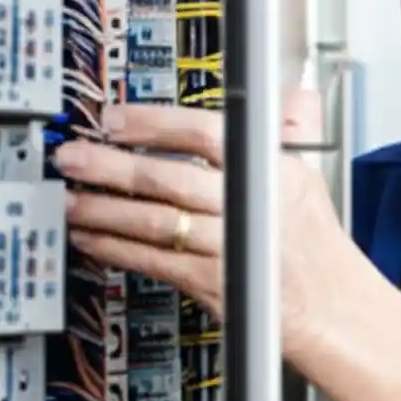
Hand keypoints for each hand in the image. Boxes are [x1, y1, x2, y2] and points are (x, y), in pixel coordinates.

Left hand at [56, 89, 347, 355]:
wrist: (331, 307)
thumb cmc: (316, 246)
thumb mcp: (312, 177)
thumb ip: (294, 129)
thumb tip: (287, 93)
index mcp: (274, 171)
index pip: (207, 134)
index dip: (154, 124)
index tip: (116, 119)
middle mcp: (251, 206)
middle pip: (168, 178)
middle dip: (110, 166)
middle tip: (71, 156)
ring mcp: (230, 246)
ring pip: (153, 221)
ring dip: (103, 209)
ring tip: (69, 198)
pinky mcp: (214, 283)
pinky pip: (153, 261)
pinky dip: (116, 248)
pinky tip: (91, 237)